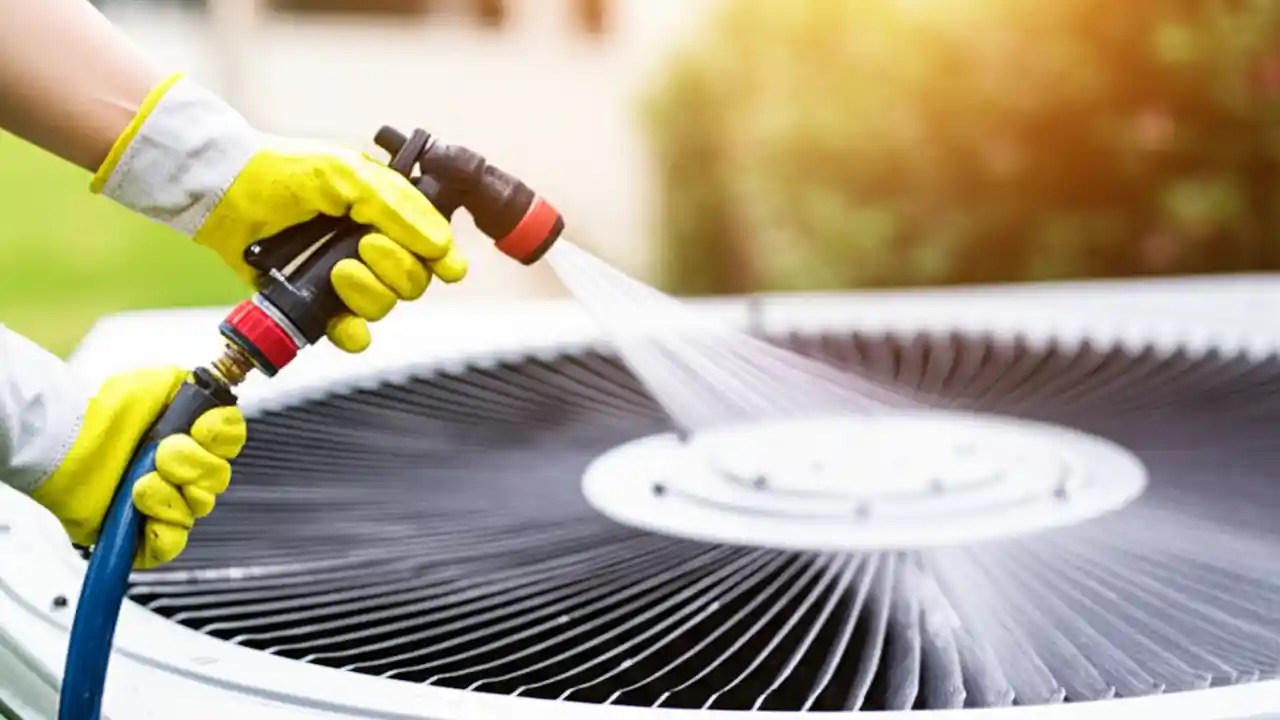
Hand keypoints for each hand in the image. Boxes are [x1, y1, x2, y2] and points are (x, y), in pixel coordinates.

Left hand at [29, 368, 245, 568]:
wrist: (66, 444)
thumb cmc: (104, 412)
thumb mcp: (159, 382)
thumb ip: (197, 387)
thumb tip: (220, 406)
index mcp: (191, 437)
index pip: (230, 443)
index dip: (220, 439)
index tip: (200, 430)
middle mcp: (183, 472)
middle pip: (218, 479)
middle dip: (194, 466)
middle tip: (161, 454)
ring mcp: (164, 504)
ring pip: (197, 509)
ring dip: (170, 494)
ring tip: (139, 484)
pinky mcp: (142, 536)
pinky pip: (173, 544)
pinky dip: (163, 531)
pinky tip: (141, 509)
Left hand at [91, 73, 466, 352]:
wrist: (224, 194)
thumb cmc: (281, 172)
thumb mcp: (346, 173)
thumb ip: (397, 206)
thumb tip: (440, 244)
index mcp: (387, 213)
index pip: (433, 245)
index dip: (444, 259)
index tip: (445, 266)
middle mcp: (371, 248)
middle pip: (414, 281)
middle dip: (395, 268)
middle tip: (365, 246)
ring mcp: (345, 279)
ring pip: (385, 307)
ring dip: (368, 293)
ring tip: (336, 271)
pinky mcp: (316, 304)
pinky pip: (352, 333)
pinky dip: (352, 332)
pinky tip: (341, 320)